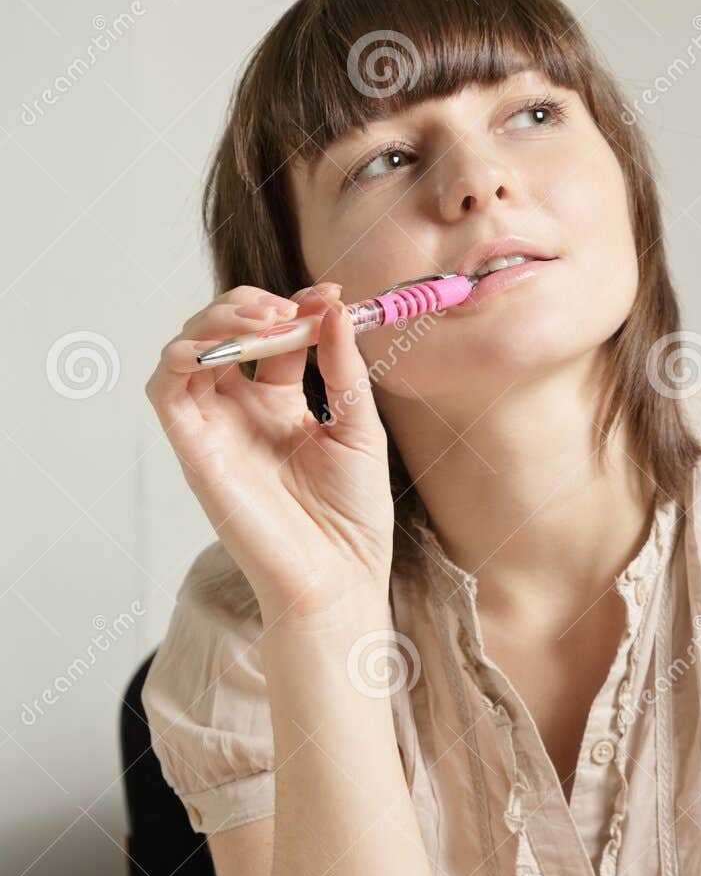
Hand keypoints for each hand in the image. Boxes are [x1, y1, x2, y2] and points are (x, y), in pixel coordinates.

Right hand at [145, 282, 393, 620]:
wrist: (338, 580)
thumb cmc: (353, 518)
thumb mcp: (360, 428)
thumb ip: (342, 367)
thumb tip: (331, 305)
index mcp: (280, 405)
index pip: (271, 335)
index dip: (293, 306)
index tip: (328, 295)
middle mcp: (241, 412)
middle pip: (223, 332)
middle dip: (253, 305)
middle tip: (293, 310)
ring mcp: (215, 429)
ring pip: (188, 350)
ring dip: (217, 320)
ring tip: (264, 320)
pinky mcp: (194, 451)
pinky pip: (165, 391)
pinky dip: (179, 356)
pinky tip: (214, 347)